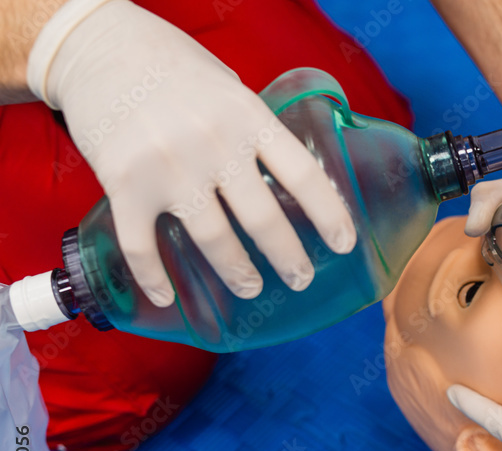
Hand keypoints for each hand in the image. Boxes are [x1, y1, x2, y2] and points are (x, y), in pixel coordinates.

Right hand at [28, 0, 353, 306]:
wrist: (102, 48)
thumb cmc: (178, 72)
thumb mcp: (232, 91)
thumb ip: (257, 133)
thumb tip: (293, 182)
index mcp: (249, 117)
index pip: (302, 175)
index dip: (329, 215)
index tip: (344, 244)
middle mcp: (213, 143)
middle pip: (263, 218)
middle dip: (288, 257)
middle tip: (301, 278)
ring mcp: (168, 165)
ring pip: (213, 239)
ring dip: (237, 272)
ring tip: (251, 286)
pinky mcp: (124, 183)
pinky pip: (142, 245)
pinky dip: (154, 278)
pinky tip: (166, 296)